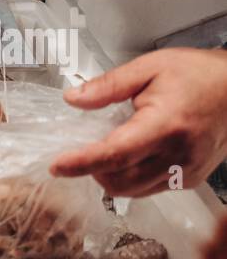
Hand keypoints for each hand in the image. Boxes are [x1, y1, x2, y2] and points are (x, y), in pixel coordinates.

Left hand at [50, 47, 226, 197]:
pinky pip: (149, 189)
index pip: (115, 154)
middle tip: (84, 149)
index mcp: (167, 126)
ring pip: (132, 191)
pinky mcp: (190, 179)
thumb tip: (73, 98)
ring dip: (111, 177)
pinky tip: (132, 156)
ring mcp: (186, 172)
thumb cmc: (201, 75)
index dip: (82, 163)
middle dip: (93, 170)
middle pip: (119, 181)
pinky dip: (131, 178)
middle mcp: (178, 155)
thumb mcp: (151, 67)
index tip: (57, 166)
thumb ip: (109, 85)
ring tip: (110, 149)